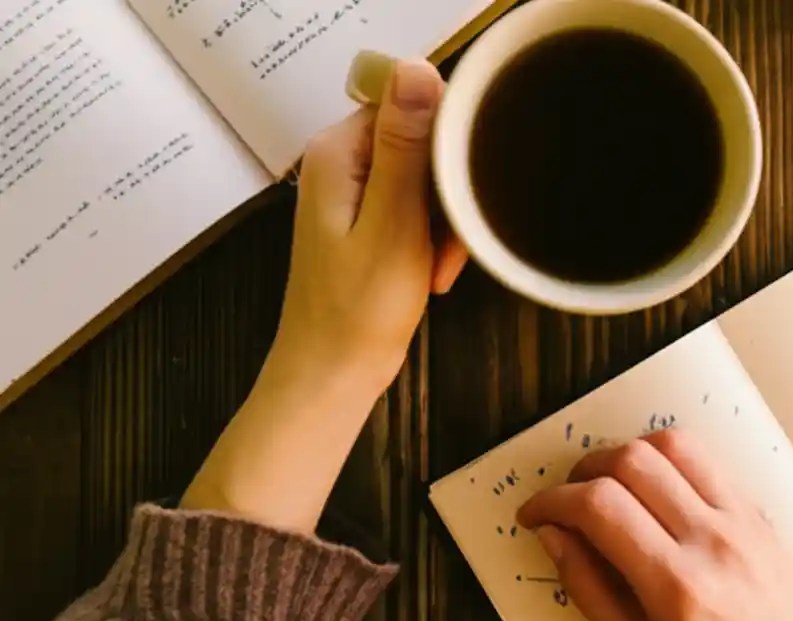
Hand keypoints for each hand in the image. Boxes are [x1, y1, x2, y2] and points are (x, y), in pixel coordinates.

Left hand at [180, 60, 462, 532]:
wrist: (333, 374)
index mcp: (338, 152)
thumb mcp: (394, 223)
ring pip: (426, 180)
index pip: (412, 105)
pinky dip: (432, 239)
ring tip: (435, 267)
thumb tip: (418, 70)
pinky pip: (416, 208)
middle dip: (448, 193)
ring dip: (444, 222)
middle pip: (422, 142)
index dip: (447, 147)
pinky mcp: (365, 221)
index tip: (454, 197)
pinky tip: (431, 273)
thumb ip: (407, 146)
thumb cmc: (360, 309)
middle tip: (445, 244)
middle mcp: (339, 162)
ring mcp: (351, 193)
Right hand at [517, 430, 792, 620]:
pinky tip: (652, 485)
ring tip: (607, 484)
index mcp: (677, 588)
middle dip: (582, 471)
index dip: (552, 502)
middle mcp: (710, 542)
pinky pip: (704, 458)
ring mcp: (739, 519)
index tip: (536, 513)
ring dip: (624, 452)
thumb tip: (556, 538)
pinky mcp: (755, 509)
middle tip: (567, 499)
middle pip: (629, 462)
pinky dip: (665, 456)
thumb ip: (591, 592)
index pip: (599, 508)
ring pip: (668, 444)